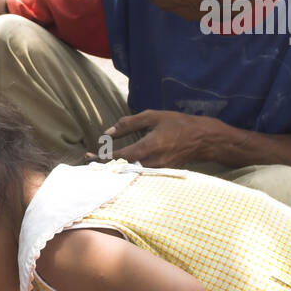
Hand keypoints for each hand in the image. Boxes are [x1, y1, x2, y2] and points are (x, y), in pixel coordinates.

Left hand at [89, 110, 211, 166]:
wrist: (202, 139)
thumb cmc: (177, 124)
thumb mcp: (152, 117)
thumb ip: (128, 124)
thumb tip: (107, 133)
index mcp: (147, 148)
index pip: (118, 158)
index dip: (101, 157)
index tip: (87, 155)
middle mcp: (151, 163)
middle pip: (120, 169)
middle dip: (103, 167)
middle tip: (87, 161)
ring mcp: (156, 171)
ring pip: (128, 173)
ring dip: (113, 169)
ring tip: (98, 163)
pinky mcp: (160, 173)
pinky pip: (138, 174)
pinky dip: (125, 170)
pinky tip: (116, 166)